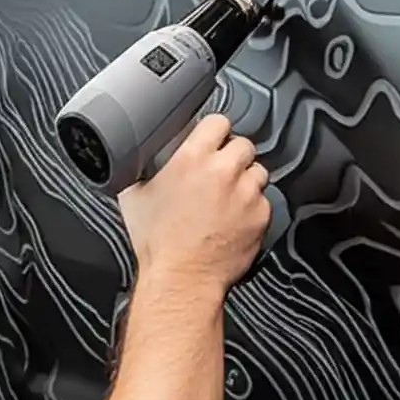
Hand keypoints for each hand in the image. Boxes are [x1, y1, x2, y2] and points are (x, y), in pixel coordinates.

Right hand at [118, 114, 270, 297]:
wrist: (182, 278)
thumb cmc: (158, 243)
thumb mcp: (135, 195)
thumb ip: (143, 167)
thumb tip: (142, 156)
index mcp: (192, 158)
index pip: (218, 121)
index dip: (215, 131)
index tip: (213, 140)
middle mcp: (224, 170)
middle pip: (243, 145)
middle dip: (233, 157)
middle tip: (220, 174)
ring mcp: (247, 193)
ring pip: (258, 171)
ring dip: (246, 180)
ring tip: (229, 199)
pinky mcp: (261, 215)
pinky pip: (264, 200)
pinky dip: (253, 206)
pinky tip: (235, 218)